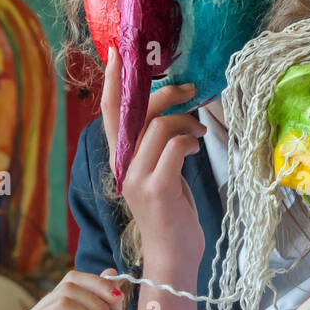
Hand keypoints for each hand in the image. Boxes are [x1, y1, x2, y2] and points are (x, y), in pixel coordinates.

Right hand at [102, 46, 205, 275]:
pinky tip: (198, 145)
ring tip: (200, 129)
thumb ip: (159, 146)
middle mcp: (121, 166)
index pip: (108, 112)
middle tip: (191, 89)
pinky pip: (174, 146)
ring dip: (187, 120)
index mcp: (119, 159)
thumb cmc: (173, 215)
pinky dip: (190, 139)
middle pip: (133, 111)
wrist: (174, 257)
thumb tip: (177, 113)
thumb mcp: (162, 173)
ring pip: (158, 126)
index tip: (116, 52)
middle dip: (165, 92)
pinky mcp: (156, 188)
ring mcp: (136, 178)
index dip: (111, 80)